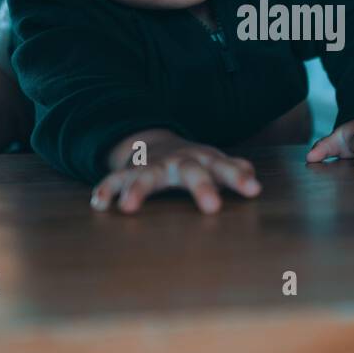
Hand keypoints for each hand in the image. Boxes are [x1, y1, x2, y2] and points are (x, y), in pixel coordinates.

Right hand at [91, 135, 260, 213]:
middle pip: (190, 171)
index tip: (254, 190)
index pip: (223, 167)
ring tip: (128, 208)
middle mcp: (177, 161)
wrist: (152, 144)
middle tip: (213, 207)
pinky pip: (114, 181)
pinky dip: (105, 191)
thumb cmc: (191, 161)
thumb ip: (234, 170)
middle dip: (202, 187)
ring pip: (145, 177)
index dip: (238, 178)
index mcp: (202, 159)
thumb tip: (253, 178)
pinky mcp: (127, 174)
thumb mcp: (214, 162)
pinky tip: (99, 205)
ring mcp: (151, 166)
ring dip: (137, 191)